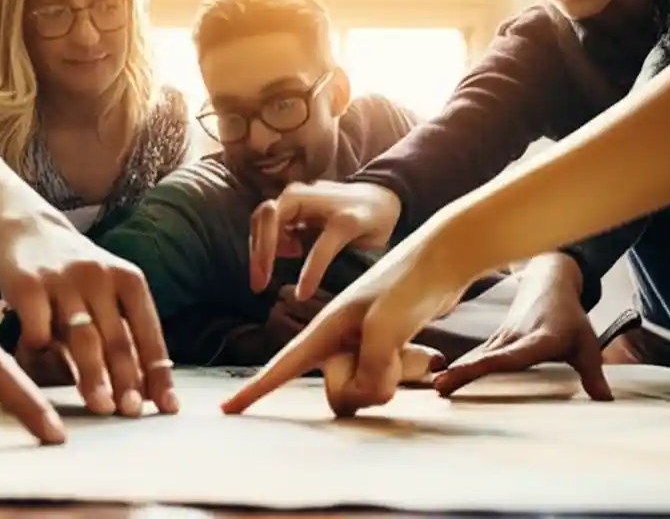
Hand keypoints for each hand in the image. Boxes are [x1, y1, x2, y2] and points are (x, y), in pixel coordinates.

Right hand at [0, 217, 177, 417]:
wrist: (29, 231)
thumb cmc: (78, 276)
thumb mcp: (110, 291)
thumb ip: (127, 332)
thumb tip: (150, 389)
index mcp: (129, 280)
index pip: (149, 332)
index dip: (158, 371)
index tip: (167, 405)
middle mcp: (100, 277)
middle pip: (118, 338)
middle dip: (128, 380)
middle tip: (132, 412)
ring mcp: (63, 280)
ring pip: (83, 337)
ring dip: (95, 376)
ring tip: (102, 407)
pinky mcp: (28, 284)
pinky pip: (39, 326)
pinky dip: (44, 349)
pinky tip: (45, 365)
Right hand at [223, 237, 470, 415]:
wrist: (444, 259)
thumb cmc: (410, 283)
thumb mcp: (388, 324)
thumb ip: (373, 367)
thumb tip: (370, 395)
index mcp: (325, 329)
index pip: (283, 365)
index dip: (254, 391)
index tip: (225, 410)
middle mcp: (338, 340)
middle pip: (340, 393)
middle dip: (368, 384)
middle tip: (393, 350)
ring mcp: (360, 346)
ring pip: (367, 390)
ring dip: (394, 376)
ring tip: (409, 345)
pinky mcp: (382, 349)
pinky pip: (386, 380)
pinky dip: (406, 370)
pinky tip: (420, 349)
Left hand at [249, 181, 401, 299]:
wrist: (389, 198)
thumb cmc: (350, 214)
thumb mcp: (316, 224)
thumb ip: (295, 233)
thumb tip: (278, 252)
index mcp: (293, 199)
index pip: (261, 219)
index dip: (254, 248)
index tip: (256, 281)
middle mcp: (302, 195)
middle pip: (264, 216)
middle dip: (257, 251)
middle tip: (257, 284)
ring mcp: (323, 204)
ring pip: (280, 221)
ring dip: (268, 253)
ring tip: (269, 282)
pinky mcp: (345, 221)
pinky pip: (320, 248)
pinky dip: (309, 271)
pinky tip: (304, 291)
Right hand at [433, 254, 611, 400]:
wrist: (549, 283)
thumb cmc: (569, 317)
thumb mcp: (587, 343)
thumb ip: (593, 373)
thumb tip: (605, 401)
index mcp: (538, 339)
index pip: (511, 356)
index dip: (489, 365)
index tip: (471, 371)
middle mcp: (514, 338)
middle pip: (486, 358)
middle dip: (463, 372)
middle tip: (440, 387)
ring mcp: (501, 339)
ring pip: (477, 357)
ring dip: (456, 372)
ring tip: (437, 389)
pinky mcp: (495, 342)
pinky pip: (476, 357)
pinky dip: (460, 369)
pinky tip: (444, 383)